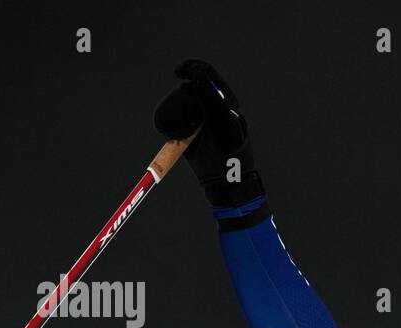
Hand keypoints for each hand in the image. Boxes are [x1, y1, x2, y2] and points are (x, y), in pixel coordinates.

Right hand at [153, 59, 260, 203]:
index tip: (177, 74)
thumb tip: (199, 73)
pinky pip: (173, 122)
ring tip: (184, 135)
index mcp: (225, 101)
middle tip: (188, 122)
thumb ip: (211, 99)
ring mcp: (201, 120)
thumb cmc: (230, 156)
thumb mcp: (222, 126)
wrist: (225, 186)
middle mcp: (213, 107)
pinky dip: (170, 128)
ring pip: (179, 106)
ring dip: (175, 116)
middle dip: (182, 100)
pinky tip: (177, 140)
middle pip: (188, 89)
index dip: (190, 67)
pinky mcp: (191, 133)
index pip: (205, 72)